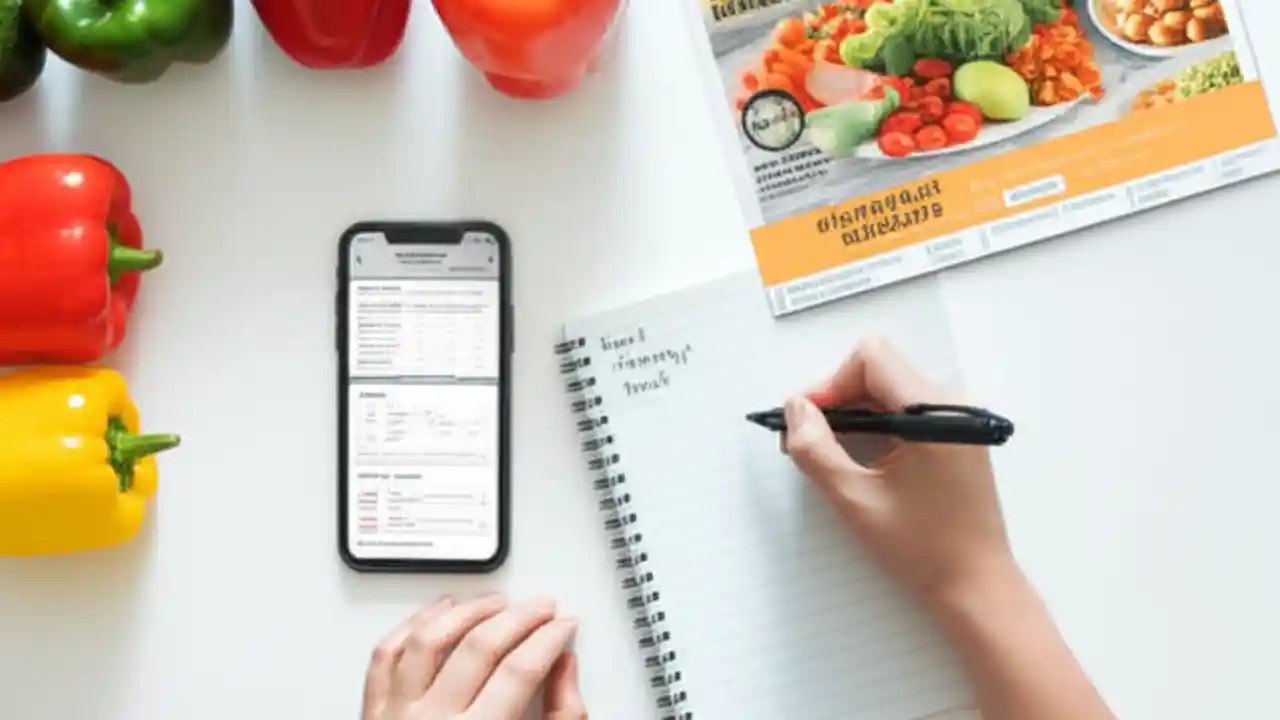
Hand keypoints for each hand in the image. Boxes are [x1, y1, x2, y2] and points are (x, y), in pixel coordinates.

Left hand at [362, 594, 586, 719]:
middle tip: (541, 608)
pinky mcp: (372, 715)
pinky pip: (386, 655)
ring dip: (466, 611)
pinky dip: (412, 625)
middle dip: (520, 617)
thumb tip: (564, 671)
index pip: (521, 670)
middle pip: (480, 647)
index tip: (563, 627)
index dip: (549, 639)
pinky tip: (437, 614)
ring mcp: (396, 717)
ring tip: (495, 603)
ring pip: (428, 639)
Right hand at [782, 337, 1014, 606]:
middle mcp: (952, 406)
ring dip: (855, 413)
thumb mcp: (855, 500)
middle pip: (879, 370)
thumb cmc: (923, 550)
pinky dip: (876, 424)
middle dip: (837, 398)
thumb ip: (816, 449)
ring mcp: (958, 420)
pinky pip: (907, 410)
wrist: (978, 588)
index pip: (871, 358)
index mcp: (934, 413)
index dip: (830, 383)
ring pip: (890, 389)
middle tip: (809, 439)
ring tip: (832, 453)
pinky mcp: (957, 437)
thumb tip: (795, 409)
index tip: (808, 420)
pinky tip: (861, 460)